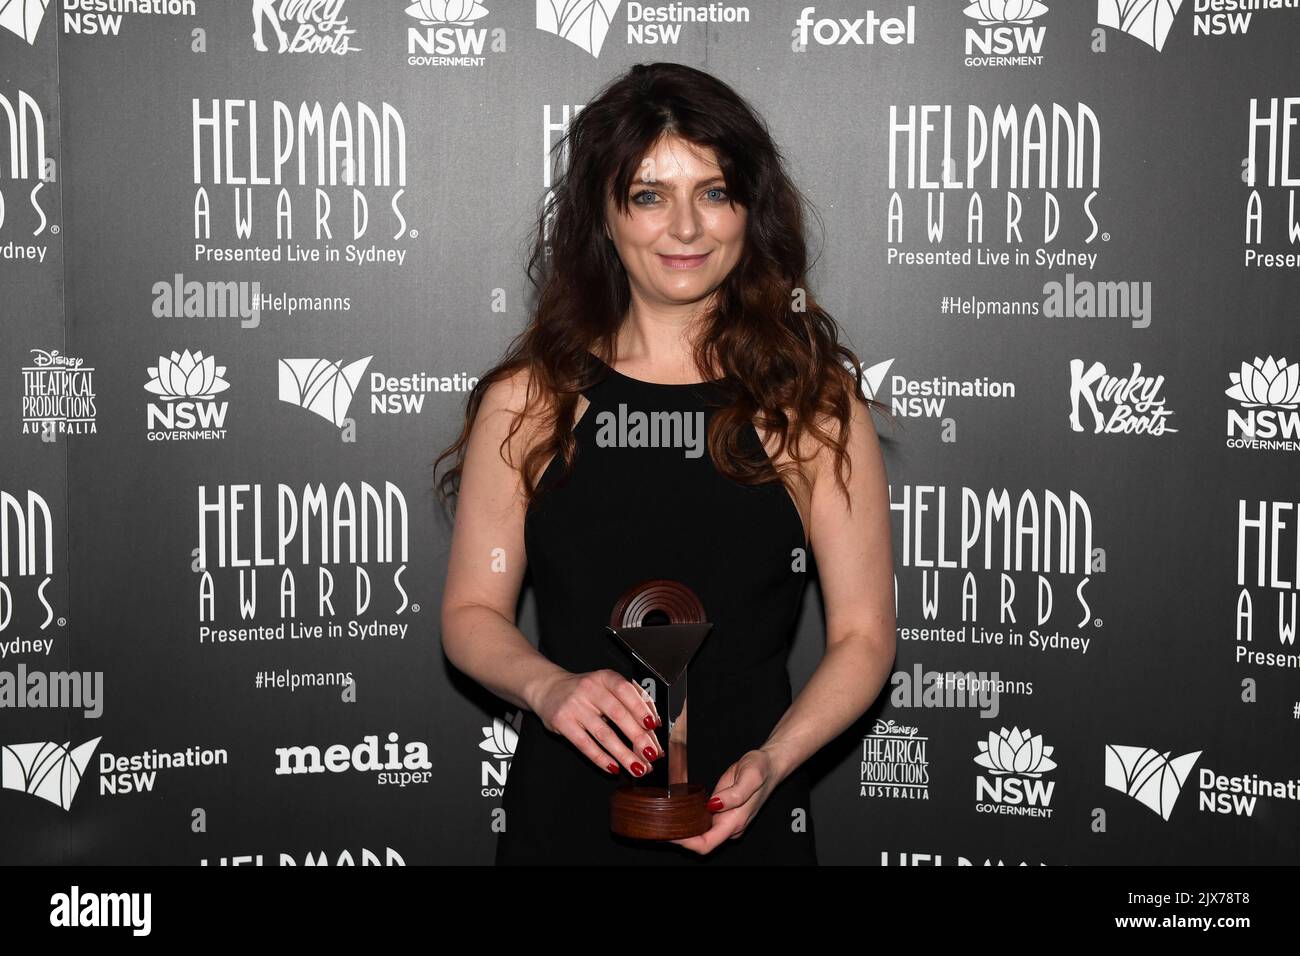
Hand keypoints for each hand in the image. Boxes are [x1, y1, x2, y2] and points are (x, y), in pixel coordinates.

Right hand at [532, 669, 663, 777]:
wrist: (548, 689)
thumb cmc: (585, 691)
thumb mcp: (606, 686)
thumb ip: (630, 700)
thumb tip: (653, 725)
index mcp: (605, 678)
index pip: (626, 691)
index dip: (642, 708)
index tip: (654, 727)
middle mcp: (590, 689)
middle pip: (618, 715)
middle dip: (638, 738)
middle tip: (651, 755)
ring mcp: (574, 706)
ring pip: (604, 734)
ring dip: (623, 754)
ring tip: (637, 768)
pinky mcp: (562, 722)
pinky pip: (585, 745)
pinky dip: (601, 759)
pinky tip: (614, 767)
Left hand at [670, 749, 778, 854]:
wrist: (769, 764)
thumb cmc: (761, 769)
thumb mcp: (750, 776)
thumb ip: (735, 793)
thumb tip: (714, 805)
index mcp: (736, 820)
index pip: (707, 843)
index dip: (687, 843)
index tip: (671, 834)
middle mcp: (730, 825)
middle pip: (701, 842)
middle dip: (681, 838)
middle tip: (660, 826)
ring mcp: (726, 820)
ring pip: (702, 835)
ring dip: (684, 831)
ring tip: (665, 820)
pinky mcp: (723, 812)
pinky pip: (704, 824)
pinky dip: (690, 822)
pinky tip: (678, 814)